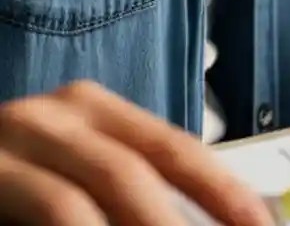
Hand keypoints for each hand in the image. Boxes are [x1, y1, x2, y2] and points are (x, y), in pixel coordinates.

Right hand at [0, 81, 271, 225]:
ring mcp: (5, 143)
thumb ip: (139, 197)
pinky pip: (47, 212)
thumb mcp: (82, 179)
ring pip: (85, 201)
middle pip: (137, 171)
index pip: (177, 149)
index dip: (226, 192)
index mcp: (94, 110)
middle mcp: (52, 115)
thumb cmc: (13, 185)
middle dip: (179, 224)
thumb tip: (232, 220)